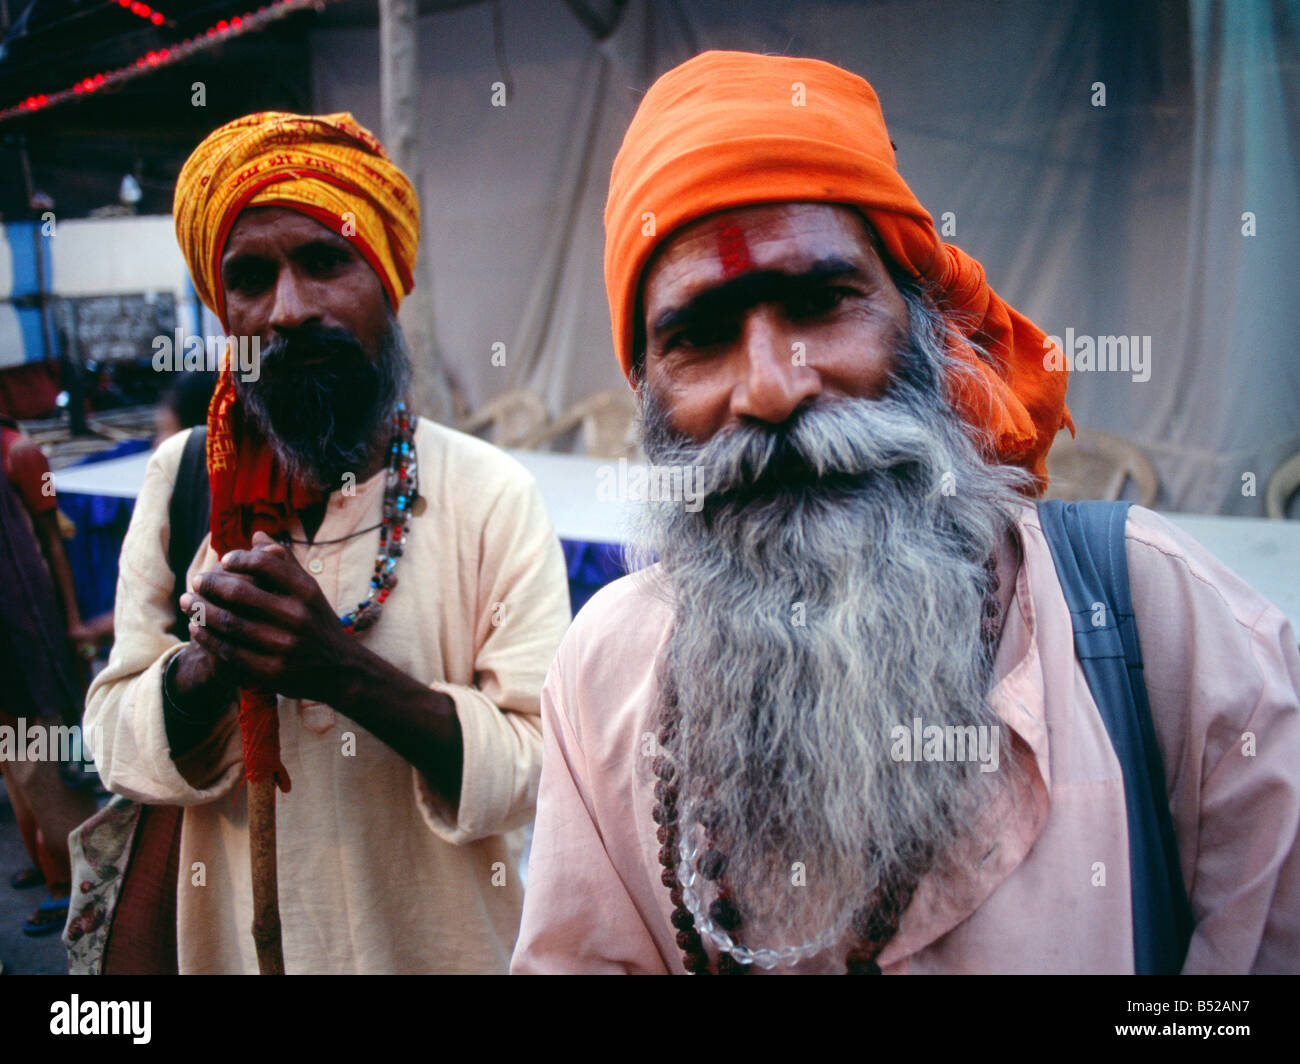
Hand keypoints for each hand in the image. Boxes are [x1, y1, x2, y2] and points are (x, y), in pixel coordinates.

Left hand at [181, 531, 356, 701]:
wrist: (340, 668)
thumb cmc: (317, 620)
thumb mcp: (309, 590)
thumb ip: (284, 563)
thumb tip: (257, 536)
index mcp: (307, 590)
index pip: (265, 564)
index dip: (239, 558)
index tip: (224, 560)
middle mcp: (297, 616)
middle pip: (240, 593)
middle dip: (210, 584)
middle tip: (196, 580)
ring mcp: (284, 645)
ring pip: (229, 622)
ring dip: (202, 610)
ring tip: (188, 602)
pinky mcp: (271, 670)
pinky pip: (229, 650)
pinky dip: (207, 637)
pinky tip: (197, 628)